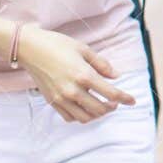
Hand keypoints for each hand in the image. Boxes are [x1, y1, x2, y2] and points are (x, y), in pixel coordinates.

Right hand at [17, 27, 136, 122]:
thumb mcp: (83, 49)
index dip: (125, 98)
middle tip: (116, 102)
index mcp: (84, 75)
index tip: (133, 101)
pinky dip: (81, 116)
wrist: (29, 49)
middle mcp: (73, 90)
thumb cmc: (57, 44)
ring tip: (102, 106)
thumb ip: (102, 64)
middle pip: (100, 109)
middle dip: (112, 108)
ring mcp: (61, 98)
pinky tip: (85, 107)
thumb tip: (116, 76)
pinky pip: (70, 117)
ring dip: (97, 114)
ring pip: (85, 117)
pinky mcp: (51, 101)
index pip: (111, 93)